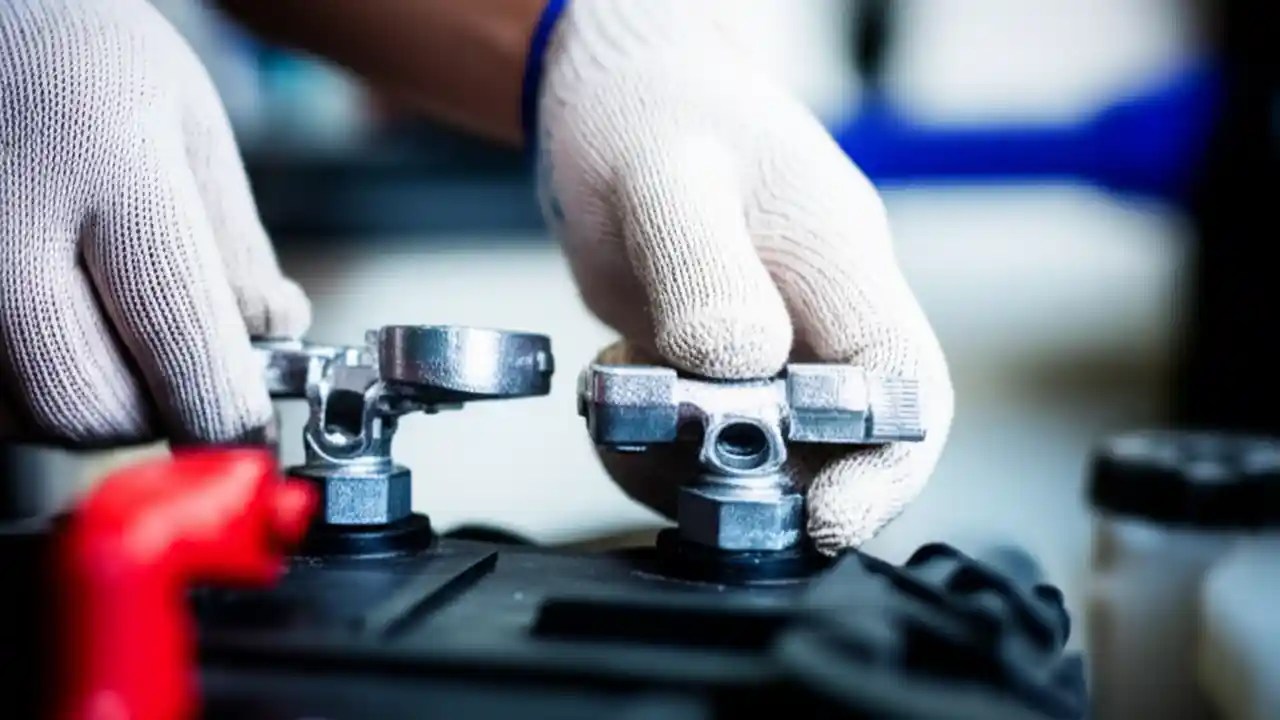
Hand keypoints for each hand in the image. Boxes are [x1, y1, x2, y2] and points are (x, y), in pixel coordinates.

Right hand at [0, 0, 308, 446]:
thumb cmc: (87, 62)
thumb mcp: (192, 128)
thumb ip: (235, 248)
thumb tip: (272, 341)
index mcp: (107, 163)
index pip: (178, 332)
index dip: (223, 405)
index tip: (247, 426)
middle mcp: (8, 217)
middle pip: (87, 402)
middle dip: (155, 413)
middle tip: (183, 377)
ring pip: (26, 413)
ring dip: (91, 403)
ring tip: (115, 333)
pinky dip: (32, 389)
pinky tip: (61, 330)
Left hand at [534, 1, 953, 553]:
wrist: (619, 102)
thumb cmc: (654, 115)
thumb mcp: (668, 179)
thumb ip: (702, 271)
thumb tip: (737, 369)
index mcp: (842, 265)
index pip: (906, 393)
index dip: (885, 472)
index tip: (821, 517)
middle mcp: (817, 319)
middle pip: (840, 446)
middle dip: (766, 483)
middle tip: (679, 471)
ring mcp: (767, 347)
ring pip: (765, 456)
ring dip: (692, 467)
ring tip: (623, 415)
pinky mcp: (714, 368)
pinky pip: (702, 441)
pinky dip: (654, 450)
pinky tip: (611, 404)